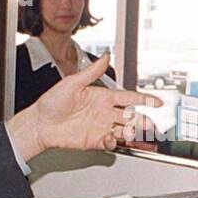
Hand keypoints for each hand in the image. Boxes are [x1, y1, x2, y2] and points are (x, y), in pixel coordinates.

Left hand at [8, 55, 158, 158]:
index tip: (157, 102)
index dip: (144, 100)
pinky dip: (114, 141)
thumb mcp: (72, 82)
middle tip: (152, 126)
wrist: (40, 124)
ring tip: (133, 133)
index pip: (129, 97)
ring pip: (124, 130)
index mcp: (102, 97)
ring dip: (132, 132)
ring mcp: (100, 127)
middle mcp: (104, 112)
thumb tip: (105, 56)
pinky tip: (111, 138)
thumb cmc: (52, 102)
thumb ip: (92, 71)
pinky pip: (111, 142)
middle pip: (131, 116)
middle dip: (144, 121)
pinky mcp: (94, 140)